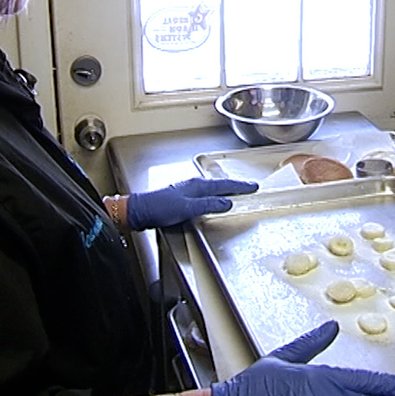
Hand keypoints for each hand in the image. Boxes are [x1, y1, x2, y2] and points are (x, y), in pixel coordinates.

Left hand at [126, 178, 258, 229]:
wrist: (140, 211)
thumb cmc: (160, 208)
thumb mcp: (188, 208)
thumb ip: (208, 204)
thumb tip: (228, 202)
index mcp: (197, 185)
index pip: (224, 185)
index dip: (240, 186)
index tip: (253, 187)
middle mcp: (194, 184)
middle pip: (220, 184)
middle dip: (235, 186)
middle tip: (250, 188)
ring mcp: (188, 190)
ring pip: (213, 188)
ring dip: (226, 190)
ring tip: (237, 192)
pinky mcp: (183, 197)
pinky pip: (206, 194)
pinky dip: (215, 195)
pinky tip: (214, 200)